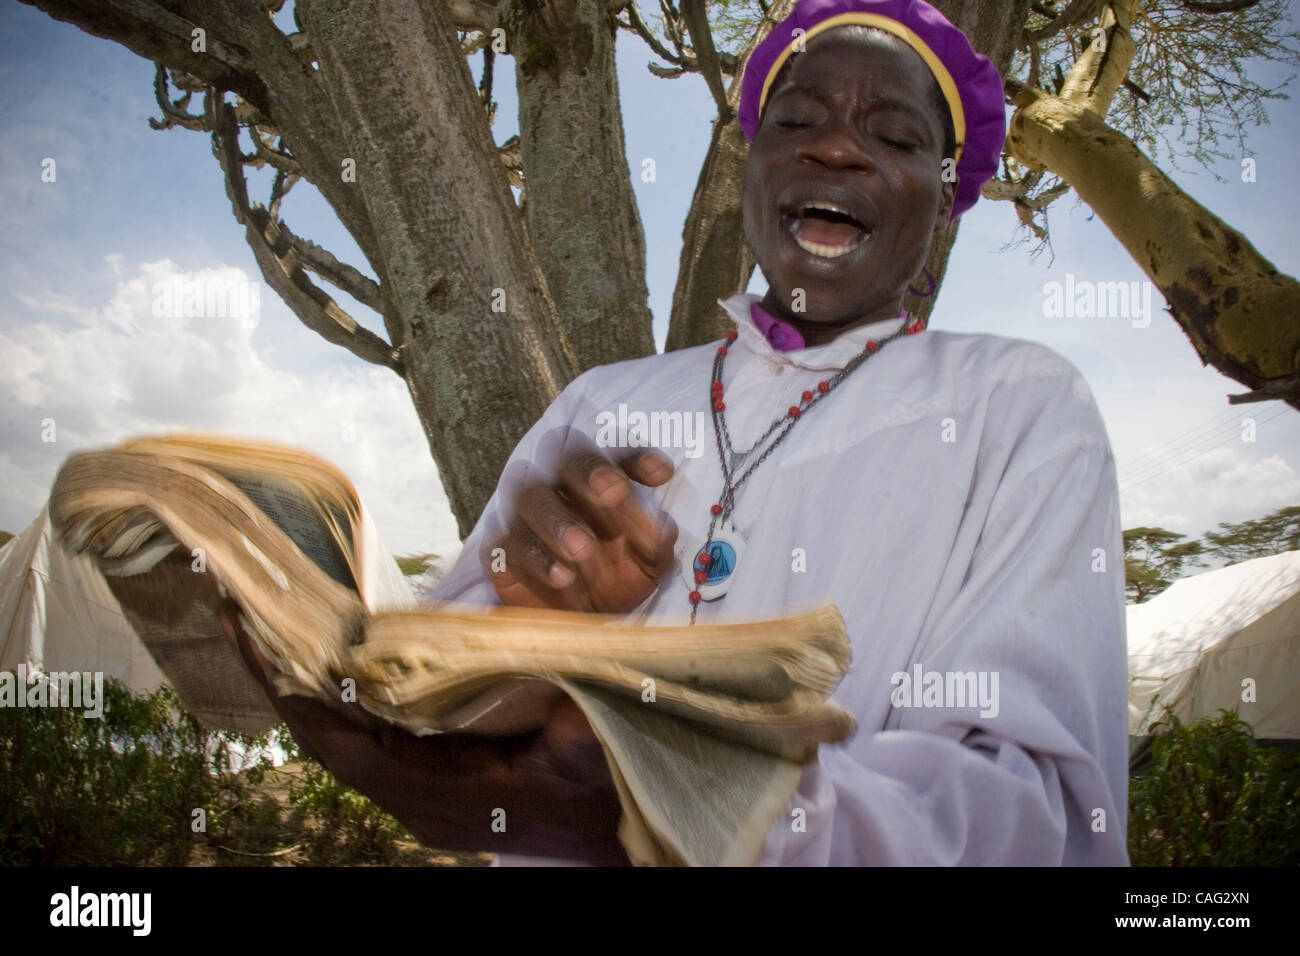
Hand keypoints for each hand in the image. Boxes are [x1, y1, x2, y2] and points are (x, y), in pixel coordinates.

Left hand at [218, 601, 628, 863]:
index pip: (336, 737)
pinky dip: (344, 702)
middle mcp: (416, 804)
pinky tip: (338, 665)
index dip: (287, 682)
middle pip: (324, 739)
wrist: (635, 832)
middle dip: (281, 674)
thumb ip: (518, 682)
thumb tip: (446, 642)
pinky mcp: (436, 790)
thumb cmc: (613, 775)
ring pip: (344, 743)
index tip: (249, 624)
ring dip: (308, 687)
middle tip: (245, 608)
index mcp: (439, 790)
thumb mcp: (573, 719)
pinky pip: (372, 745)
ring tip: (280, 627)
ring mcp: (423, 803)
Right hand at [488, 448, 678, 613]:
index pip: (620, 457)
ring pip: (532, 496)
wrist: (575, 627)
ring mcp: (529, 516)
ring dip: (560, 520)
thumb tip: (660, 530)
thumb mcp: (645, 567)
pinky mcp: (503, 550)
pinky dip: (538, 559)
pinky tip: (562, 577)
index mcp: (605, 486)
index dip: (638, 460)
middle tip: (614, 491)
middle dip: (592, 472)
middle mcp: (565, 489)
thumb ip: (655, 545)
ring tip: (583, 548)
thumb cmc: (614, 582)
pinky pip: (511, 544)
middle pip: (569, 462)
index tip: (661, 474)